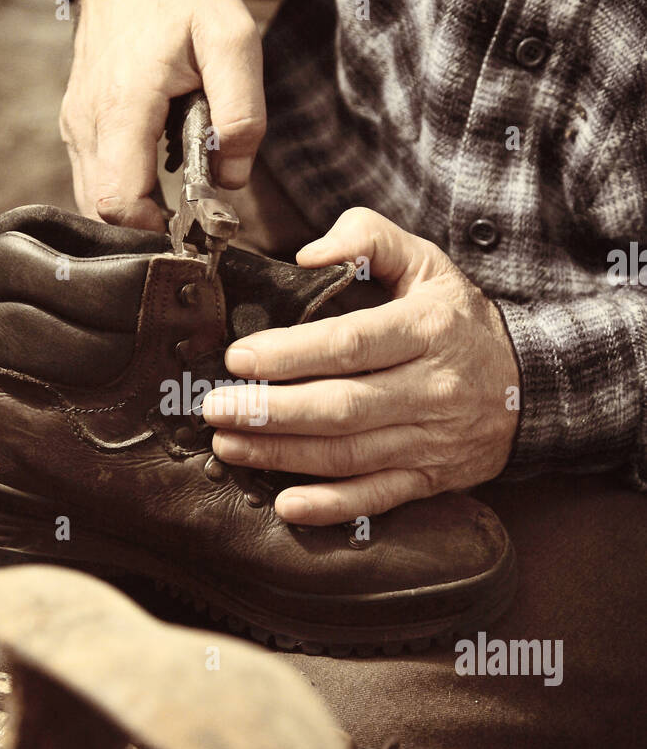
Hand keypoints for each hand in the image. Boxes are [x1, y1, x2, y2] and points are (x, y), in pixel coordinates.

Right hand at [64, 0, 264, 228]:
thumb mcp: (233, 39)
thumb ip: (242, 113)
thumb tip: (233, 178)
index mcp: (124, 104)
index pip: (120, 200)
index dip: (155, 227)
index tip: (194, 223)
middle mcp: (88, 120)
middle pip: (103, 210)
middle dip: (146, 226)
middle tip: (193, 214)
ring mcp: (75, 122)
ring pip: (93, 197)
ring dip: (134, 208)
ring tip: (179, 191)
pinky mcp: (75, 121)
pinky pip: (92, 175)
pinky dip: (123, 186)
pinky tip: (158, 167)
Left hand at [202, 207, 520, 523]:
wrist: (531, 386)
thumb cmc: (459, 320)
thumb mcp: (427, 263)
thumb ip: (368, 241)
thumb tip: (308, 254)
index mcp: (428, 330)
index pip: (351, 344)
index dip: (291, 354)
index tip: (240, 357)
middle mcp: (432, 388)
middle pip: (343, 406)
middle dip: (271, 411)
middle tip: (216, 408)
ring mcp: (431, 440)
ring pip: (350, 455)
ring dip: (282, 454)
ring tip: (229, 443)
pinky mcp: (430, 478)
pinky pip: (376, 498)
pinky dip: (331, 507)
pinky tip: (286, 505)